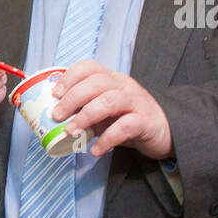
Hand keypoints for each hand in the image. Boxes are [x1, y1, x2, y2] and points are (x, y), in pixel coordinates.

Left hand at [51, 59, 173, 159]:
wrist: (166, 131)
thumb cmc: (129, 119)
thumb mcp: (104, 110)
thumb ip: (84, 108)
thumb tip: (52, 117)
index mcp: (112, 80)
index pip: (90, 67)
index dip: (70, 77)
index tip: (54, 93)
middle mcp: (124, 86)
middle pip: (97, 83)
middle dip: (72, 98)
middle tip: (56, 116)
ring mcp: (136, 102)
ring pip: (109, 101)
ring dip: (86, 116)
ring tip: (71, 132)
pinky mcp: (145, 122)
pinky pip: (125, 127)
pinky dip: (107, 139)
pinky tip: (95, 149)